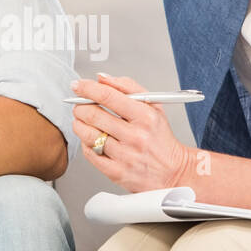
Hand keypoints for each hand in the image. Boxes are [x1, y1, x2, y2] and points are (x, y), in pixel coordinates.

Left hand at [71, 73, 194, 192]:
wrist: (173, 171)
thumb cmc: (160, 138)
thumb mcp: (153, 106)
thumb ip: (128, 87)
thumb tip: (102, 78)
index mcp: (145, 117)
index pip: (108, 96)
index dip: (87, 88)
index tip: (78, 86)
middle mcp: (135, 136)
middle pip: (94, 115)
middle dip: (80, 107)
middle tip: (79, 105)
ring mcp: (125, 156)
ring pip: (88, 135)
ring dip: (79, 124)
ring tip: (82, 121)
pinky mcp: (117, 172)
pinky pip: (90, 154)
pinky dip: (85, 143)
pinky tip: (90, 139)